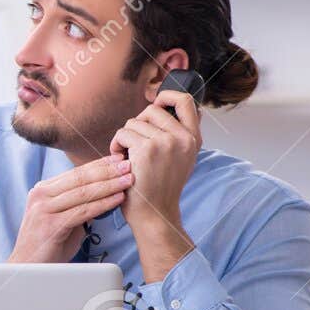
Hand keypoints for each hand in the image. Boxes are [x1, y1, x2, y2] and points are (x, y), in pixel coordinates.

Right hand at [8, 155, 134, 263]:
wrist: (29, 267)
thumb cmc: (48, 244)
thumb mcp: (61, 218)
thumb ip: (77, 205)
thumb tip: (103, 194)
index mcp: (42, 190)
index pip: (75, 173)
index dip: (99, 164)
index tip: (118, 160)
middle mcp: (41, 195)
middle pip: (80, 179)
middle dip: (107, 171)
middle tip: (128, 164)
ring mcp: (44, 209)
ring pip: (83, 193)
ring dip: (109, 185)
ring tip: (128, 180)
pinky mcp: (51, 224)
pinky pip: (83, 211)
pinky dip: (103, 204)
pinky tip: (118, 198)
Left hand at [108, 89, 200, 279]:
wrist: (153, 213)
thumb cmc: (159, 187)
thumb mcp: (180, 158)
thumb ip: (176, 133)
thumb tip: (161, 103)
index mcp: (193, 139)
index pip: (185, 101)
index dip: (166, 96)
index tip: (154, 103)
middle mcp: (184, 138)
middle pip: (151, 110)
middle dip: (137, 125)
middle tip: (134, 146)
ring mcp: (167, 142)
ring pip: (134, 122)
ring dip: (124, 138)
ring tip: (128, 157)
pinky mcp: (147, 149)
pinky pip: (123, 133)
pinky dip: (116, 145)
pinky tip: (121, 161)